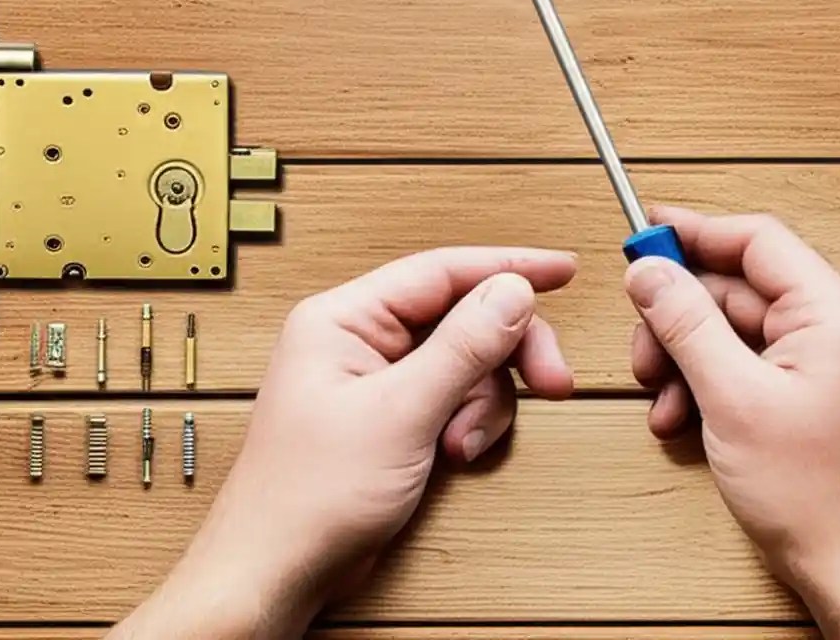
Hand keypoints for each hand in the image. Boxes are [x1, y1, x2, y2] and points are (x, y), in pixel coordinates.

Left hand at [111, 247, 576, 639]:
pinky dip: (468, 425)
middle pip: (464, 318)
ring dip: (483, 404)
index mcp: (344, 319)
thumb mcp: (400, 413)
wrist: (279, 570)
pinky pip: (455, 399)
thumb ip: (462, 347)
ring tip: (461, 443)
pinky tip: (453, 454)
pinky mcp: (394, 417)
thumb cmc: (306, 497)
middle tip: (551, 380)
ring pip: (468, 364)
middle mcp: (361, 341)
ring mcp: (379, 381)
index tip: (561, 271)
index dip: (508, 268)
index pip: (441, 271)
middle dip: (508, 354)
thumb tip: (511, 291)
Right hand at [624, 208, 839, 638]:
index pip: (758, 241)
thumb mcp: (732, 399)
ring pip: (738, 333)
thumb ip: (686, 324)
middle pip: (740, 290)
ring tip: (664, 401)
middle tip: (643, 348)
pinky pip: (752, 368)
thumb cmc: (819, 498)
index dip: (695, 233)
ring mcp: (831, 364)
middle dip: (681, 318)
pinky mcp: (817, 394)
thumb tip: (650, 271)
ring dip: (688, 360)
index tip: (645, 234)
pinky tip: (685, 419)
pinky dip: (711, 386)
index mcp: (836, 315)